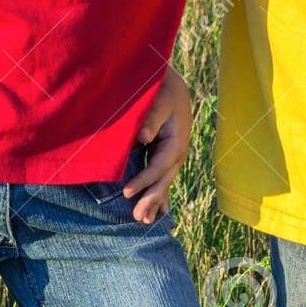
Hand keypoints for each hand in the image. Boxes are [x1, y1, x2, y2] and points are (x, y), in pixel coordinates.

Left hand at [123, 65, 191, 222]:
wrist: (172, 86)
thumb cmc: (163, 91)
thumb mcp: (159, 101)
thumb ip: (151, 119)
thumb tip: (143, 138)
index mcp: (176, 142)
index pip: (159, 166)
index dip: (144, 181)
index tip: (127, 192)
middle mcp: (178, 152)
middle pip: (164, 180)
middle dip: (151, 200)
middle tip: (137, 218)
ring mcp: (173, 156)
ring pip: (164, 183)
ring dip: (155, 201)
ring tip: (144, 220)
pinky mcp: (166, 156)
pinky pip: (162, 178)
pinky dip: (159, 194)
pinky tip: (159, 211)